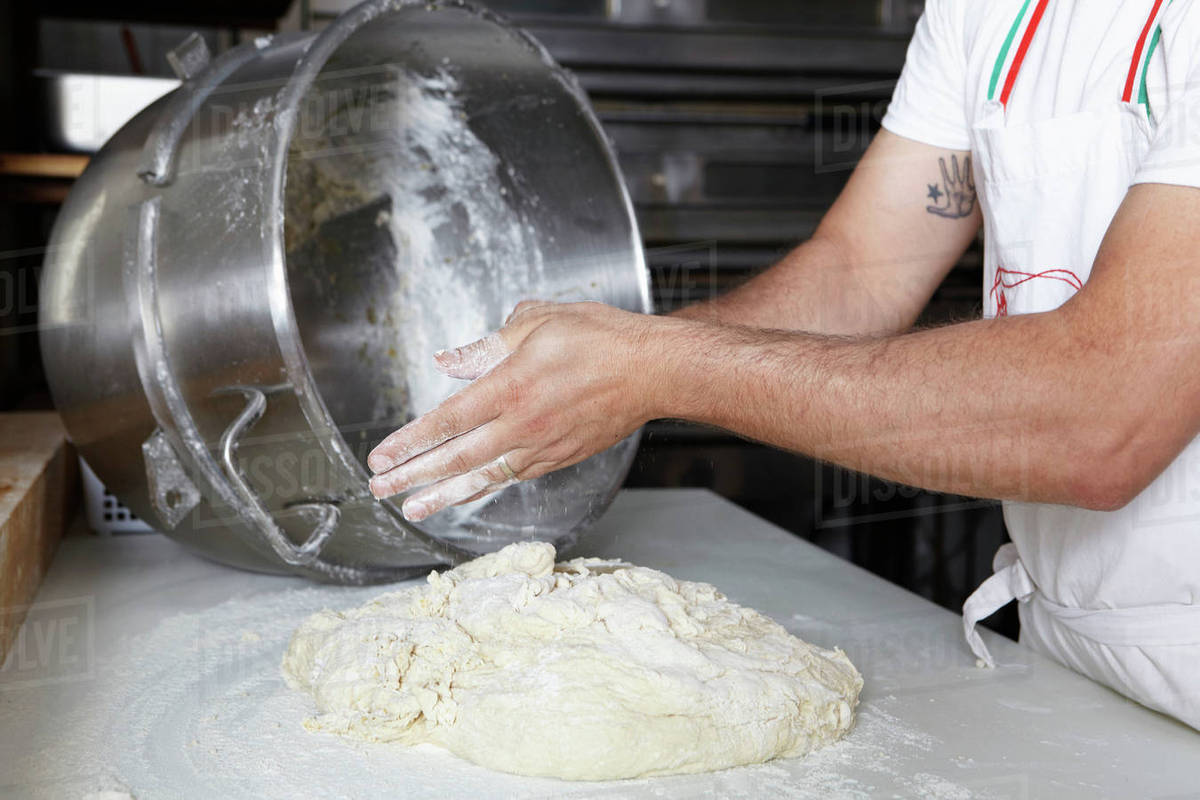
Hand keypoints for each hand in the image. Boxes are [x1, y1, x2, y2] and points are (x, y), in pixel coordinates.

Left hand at [366, 301, 661, 520]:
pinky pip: (513, 476)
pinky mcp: (560, 456)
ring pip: (482, 478)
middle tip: (379, 490)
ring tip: (413, 509)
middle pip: (456, 459)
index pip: (445, 423)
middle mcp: (521, 424)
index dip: (409, 443)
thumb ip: (486, 346)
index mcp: (510, 387)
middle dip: (413, 477)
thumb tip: (446, 362)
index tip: (380, 458)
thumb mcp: (537, 322)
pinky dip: (484, 487)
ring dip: (443, 495)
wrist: (653, 370)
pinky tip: (467, 492)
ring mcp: (542, 446)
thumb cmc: (600, 338)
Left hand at [925, 154, 975, 218]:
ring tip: (967, 157)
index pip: (945, 176)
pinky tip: (979, 167)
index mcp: (950, 189)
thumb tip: (926, 209)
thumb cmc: (954, 213)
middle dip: (954, 164)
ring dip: (966, 166)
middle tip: (953, 155)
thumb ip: (935, 210)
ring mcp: (965, 187)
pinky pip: (975, 180)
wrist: (964, 214)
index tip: (940, 159)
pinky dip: (977, 174)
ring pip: (965, 174)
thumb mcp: (943, 212)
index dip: (943, 168)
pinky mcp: (972, 190)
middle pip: (956, 173)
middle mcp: (957, 186)